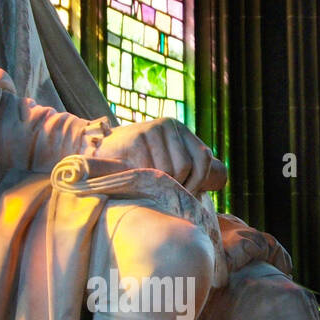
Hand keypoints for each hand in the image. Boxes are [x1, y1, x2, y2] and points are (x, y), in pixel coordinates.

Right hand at [100, 117, 226, 194]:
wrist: (103, 150)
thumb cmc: (137, 162)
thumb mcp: (164, 159)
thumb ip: (183, 165)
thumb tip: (216, 182)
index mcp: (180, 130)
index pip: (204, 157)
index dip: (199, 181)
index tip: (188, 194)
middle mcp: (169, 125)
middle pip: (185, 166)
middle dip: (176, 185)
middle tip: (162, 192)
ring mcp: (152, 129)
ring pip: (168, 170)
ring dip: (157, 183)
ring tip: (147, 183)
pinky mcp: (137, 138)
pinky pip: (149, 169)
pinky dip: (143, 179)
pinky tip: (135, 176)